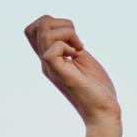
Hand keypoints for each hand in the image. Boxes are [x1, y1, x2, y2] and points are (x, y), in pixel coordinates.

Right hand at [25, 16, 118, 133]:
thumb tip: (67, 30)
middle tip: (76, 41)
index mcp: (50, 58)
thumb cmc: (97, 89)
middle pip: (36, 26)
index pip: (33, 30)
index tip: (71, 37)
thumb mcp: (82, 58)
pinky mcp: (59, 74)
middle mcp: (46, 62)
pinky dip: (67, 45)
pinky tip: (78, 55)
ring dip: (67, 32)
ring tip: (79, 49)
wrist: (104, 113)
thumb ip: (71, 45)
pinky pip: (51, 50)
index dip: (51, 23)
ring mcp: (51, 68)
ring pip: (44, 33)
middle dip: (59, 23)